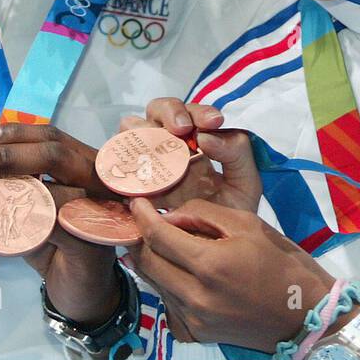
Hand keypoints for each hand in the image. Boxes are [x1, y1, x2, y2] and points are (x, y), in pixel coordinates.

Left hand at [0, 124, 119, 325]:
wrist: (81, 292)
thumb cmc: (55, 246)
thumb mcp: (34, 210)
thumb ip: (16, 187)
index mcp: (85, 165)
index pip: (52, 137)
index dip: (16, 134)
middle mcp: (99, 180)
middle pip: (57, 152)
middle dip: (9, 153)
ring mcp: (101, 207)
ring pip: (58, 182)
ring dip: (14, 181)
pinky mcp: (94, 238)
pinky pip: (56, 220)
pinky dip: (23, 217)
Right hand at [122, 98, 261, 211]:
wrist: (212, 249)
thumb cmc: (229, 212)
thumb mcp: (244, 183)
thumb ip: (237, 154)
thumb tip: (206, 136)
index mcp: (195, 138)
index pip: (192, 112)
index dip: (199, 111)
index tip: (213, 122)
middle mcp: (166, 142)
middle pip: (157, 110)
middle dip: (170, 113)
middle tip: (182, 128)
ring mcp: (143, 159)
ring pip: (131, 128)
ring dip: (143, 131)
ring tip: (158, 148)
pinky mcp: (126, 181)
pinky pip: (115, 162)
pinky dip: (122, 159)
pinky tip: (138, 170)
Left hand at [127, 197, 333, 352]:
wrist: (307, 314)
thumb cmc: (283, 263)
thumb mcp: (248, 223)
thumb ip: (203, 214)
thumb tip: (170, 215)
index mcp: (211, 265)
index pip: (158, 236)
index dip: (142, 216)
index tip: (137, 203)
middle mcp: (196, 297)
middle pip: (147, 262)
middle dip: (143, 239)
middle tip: (147, 223)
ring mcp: (195, 320)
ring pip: (155, 284)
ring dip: (154, 262)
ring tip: (166, 245)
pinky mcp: (197, 335)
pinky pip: (168, 304)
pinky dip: (168, 286)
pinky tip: (182, 275)